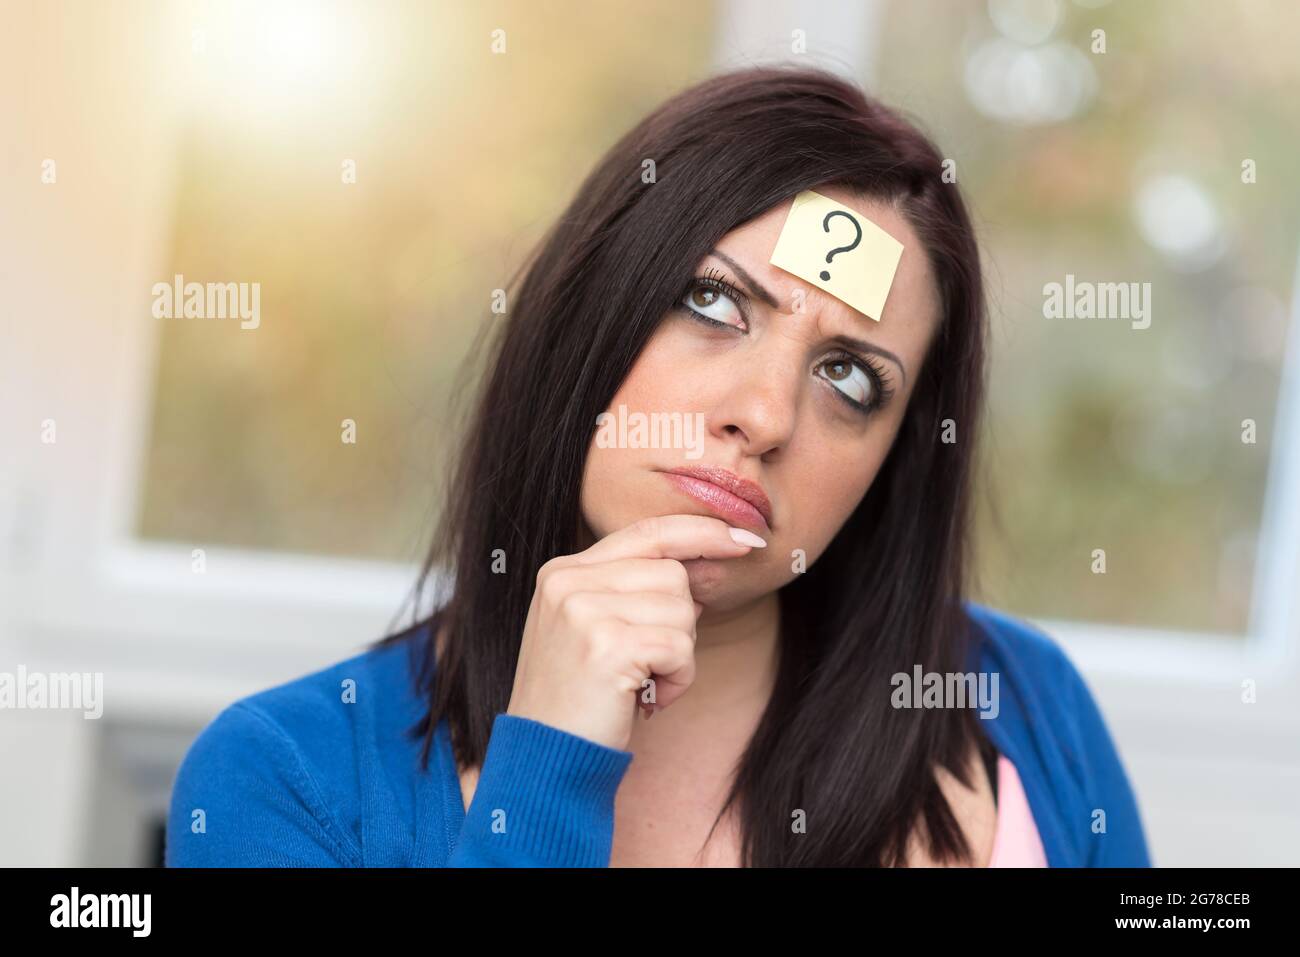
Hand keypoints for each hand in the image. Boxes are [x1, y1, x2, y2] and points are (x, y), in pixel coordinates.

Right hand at [505, 514, 764, 751]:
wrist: (545, 759)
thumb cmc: (581, 701)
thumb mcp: (599, 632)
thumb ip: (638, 592)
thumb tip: (706, 565)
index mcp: (564, 572)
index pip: (647, 531)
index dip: (702, 532)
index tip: (745, 540)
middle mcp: (567, 581)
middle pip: (673, 574)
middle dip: (680, 624)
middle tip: (647, 665)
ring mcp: (582, 610)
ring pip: (681, 609)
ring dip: (679, 655)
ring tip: (642, 683)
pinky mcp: (606, 644)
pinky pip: (680, 646)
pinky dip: (678, 678)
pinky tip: (649, 698)